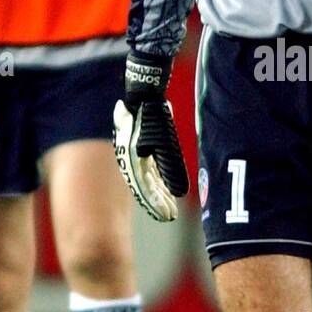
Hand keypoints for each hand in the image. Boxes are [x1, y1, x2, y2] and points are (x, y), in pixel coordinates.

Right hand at [113, 55, 188, 221]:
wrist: (142, 96)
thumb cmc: (152, 117)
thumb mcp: (164, 141)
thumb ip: (171, 166)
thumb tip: (179, 191)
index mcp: (132, 160)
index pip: (144, 189)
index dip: (155, 204)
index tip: (166, 216)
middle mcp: (132, 160)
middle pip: (144, 187)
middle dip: (157, 203)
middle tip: (169, 216)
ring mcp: (135, 156)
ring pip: (147, 180)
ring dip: (158, 194)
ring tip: (169, 208)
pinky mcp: (142, 151)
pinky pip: (149, 171)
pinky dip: (157, 182)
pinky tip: (167, 191)